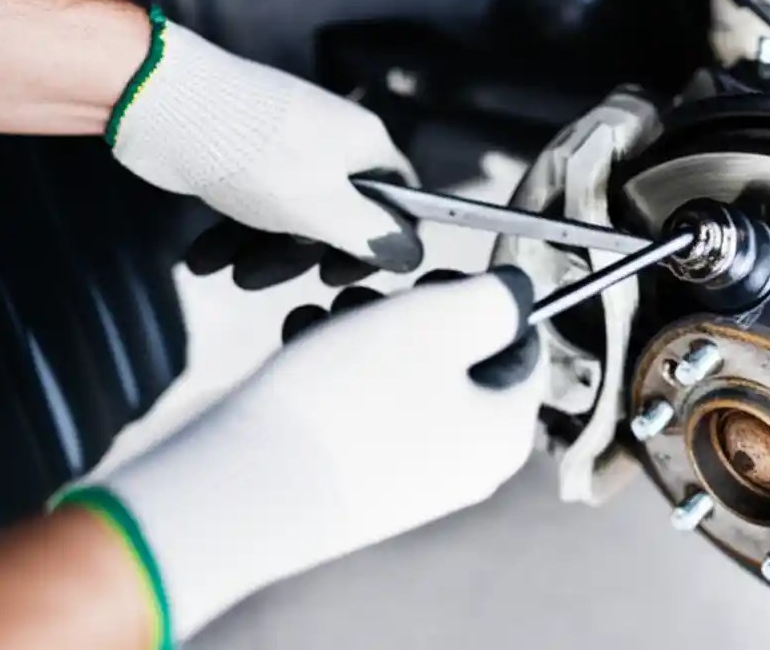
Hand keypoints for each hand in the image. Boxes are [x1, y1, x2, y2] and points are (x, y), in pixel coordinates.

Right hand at [76, 269, 545, 638]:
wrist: (242, 491)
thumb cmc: (352, 397)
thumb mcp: (442, 321)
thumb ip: (499, 298)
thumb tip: (518, 294)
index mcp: (506, 431)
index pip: (526, 346)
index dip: (484, 300)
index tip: (433, 279)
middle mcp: (469, 467)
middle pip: (460, 361)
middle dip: (412, 314)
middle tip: (365, 295)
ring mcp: (410, 483)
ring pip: (404, 379)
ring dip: (366, 333)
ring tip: (320, 317)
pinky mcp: (356, 490)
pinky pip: (363, 413)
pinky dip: (335, 373)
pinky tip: (297, 346)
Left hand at [112, 20, 422, 273]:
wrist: (166, 102)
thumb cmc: (256, 157)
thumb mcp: (323, 210)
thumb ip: (372, 236)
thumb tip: (411, 252)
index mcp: (365, 146)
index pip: (397, 202)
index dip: (378, 245)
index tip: (338, 274)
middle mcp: (334, 139)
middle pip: (338, 212)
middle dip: (298, 255)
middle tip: (259, 277)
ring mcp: (288, 142)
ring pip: (290, 211)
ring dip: (258, 249)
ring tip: (221, 271)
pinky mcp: (247, 147)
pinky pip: (254, 198)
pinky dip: (234, 229)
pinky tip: (203, 257)